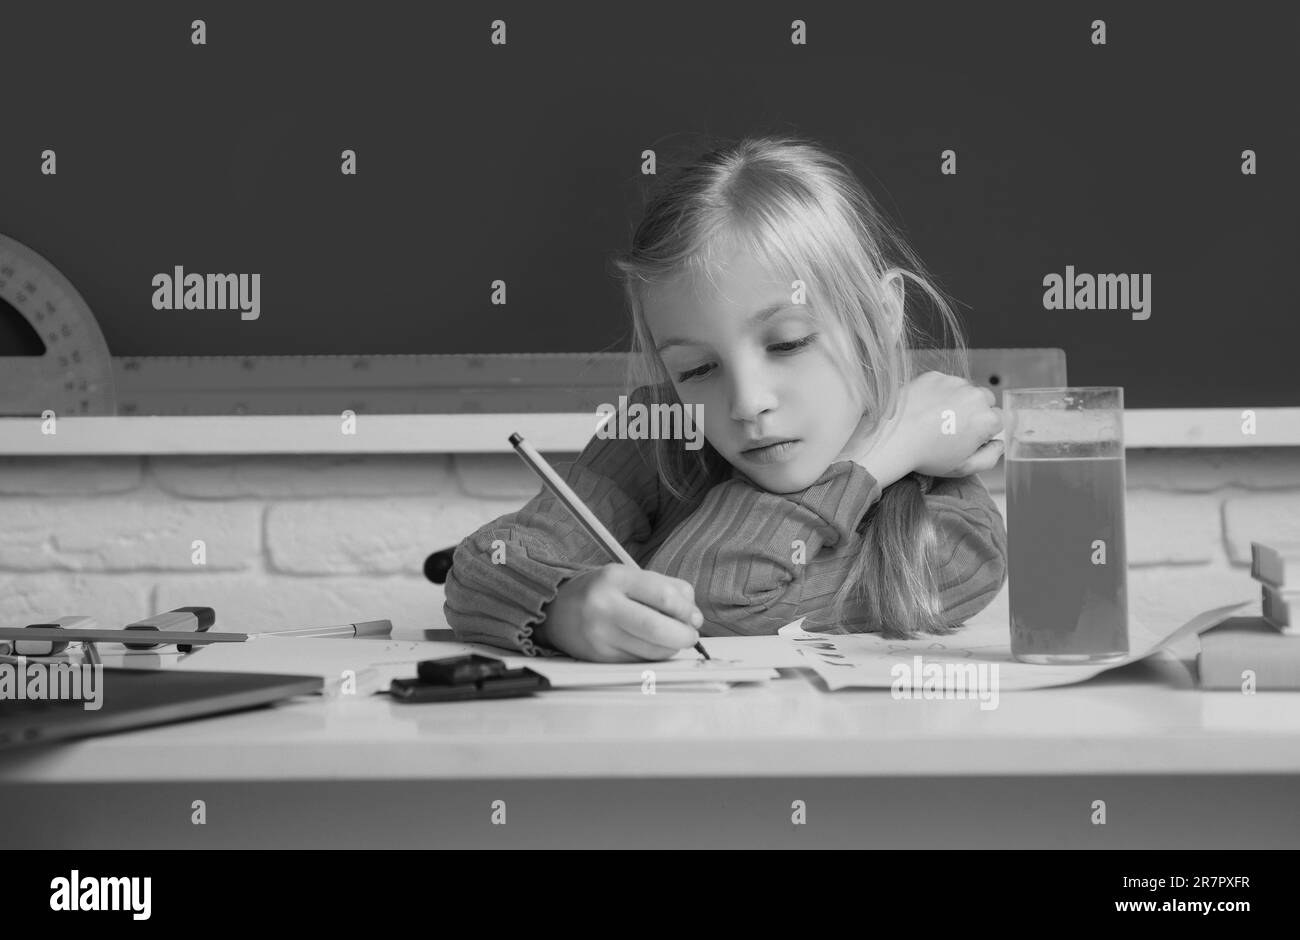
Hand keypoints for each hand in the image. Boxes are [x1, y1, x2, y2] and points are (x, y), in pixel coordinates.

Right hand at [534, 565, 703, 661]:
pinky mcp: (600, 657)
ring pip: (652, 650)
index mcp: (615, 578)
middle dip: (684, 636)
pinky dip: (653, 656)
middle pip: (658, 629)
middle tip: (690, 635)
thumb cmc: (601, 591)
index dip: (687, 610)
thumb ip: (666, 587)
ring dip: (671, 648)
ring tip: (672, 639)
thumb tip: (694, 616)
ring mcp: (600, 635)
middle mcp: (605, 606)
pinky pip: (639, 661)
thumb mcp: (629, 576)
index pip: (664, 596)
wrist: (556, 610)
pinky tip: (651, 646)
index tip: (693, 616)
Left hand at [836, 372, 1004, 481]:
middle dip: (974, 412)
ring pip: (964, 390)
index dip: (983, 432)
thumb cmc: (926, 456)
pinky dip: (938, 393)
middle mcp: (975, 395)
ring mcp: (954, 383)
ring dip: (957, 401)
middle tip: (951, 428)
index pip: (998, 421)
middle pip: (984, 401)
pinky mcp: (934, 376)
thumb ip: (990, 457)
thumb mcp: (963, 467)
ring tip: (935, 420)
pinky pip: (944, 383)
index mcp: (987, 419)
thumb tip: (998, 443)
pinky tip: (924, 409)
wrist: (891, 440)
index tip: (966, 439)